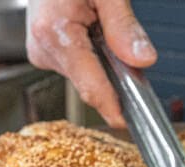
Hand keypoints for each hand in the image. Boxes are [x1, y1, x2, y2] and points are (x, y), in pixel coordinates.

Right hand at [26, 0, 157, 126]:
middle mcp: (42, 48)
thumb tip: (143, 61)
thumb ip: (123, 27)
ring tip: (102, 26)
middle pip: (89, 83)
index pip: (90, 86)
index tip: (129, 123)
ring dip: (103, 63)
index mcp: (54, 33)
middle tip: (130, 51)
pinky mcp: (45, 51)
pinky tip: (94, 33)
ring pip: (84, 75)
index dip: (113, 107)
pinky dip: (92, 56)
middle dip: (114, 76)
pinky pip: (76, 65)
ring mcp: (41, 52)